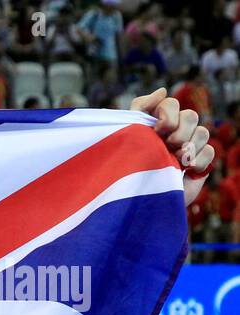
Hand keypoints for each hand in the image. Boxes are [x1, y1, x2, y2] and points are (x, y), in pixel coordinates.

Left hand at [131, 87, 211, 206]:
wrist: (134, 203)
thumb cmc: (125, 168)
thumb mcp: (126, 135)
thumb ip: (140, 108)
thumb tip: (162, 90)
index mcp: (155, 124)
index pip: (170, 103)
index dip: (168, 114)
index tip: (157, 130)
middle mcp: (173, 133)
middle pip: (191, 115)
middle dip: (179, 131)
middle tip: (167, 146)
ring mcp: (187, 148)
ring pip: (203, 132)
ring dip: (189, 146)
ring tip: (176, 160)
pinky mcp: (198, 165)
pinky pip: (209, 152)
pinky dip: (198, 161)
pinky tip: (185, 170)